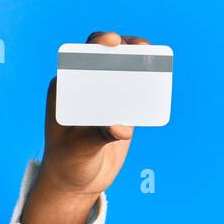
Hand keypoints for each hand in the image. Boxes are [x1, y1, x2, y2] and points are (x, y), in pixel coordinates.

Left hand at [18, 31, 146, 223]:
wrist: (76, 182)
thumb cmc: (68, 163)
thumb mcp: (79, 149)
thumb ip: (97, 136)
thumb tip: (122, 127)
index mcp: (64, 90)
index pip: (77, 57)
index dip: (96, 44)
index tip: (111, 41)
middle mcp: (82, 89)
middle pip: (102, 57)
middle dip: (122, 47)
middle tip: (140, 47)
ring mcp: (103, 99)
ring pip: (121, 72)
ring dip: (138, 61)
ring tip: (154, 57)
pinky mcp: (120, 111)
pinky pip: (135, 92)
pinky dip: (147, 84)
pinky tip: (160, 80)